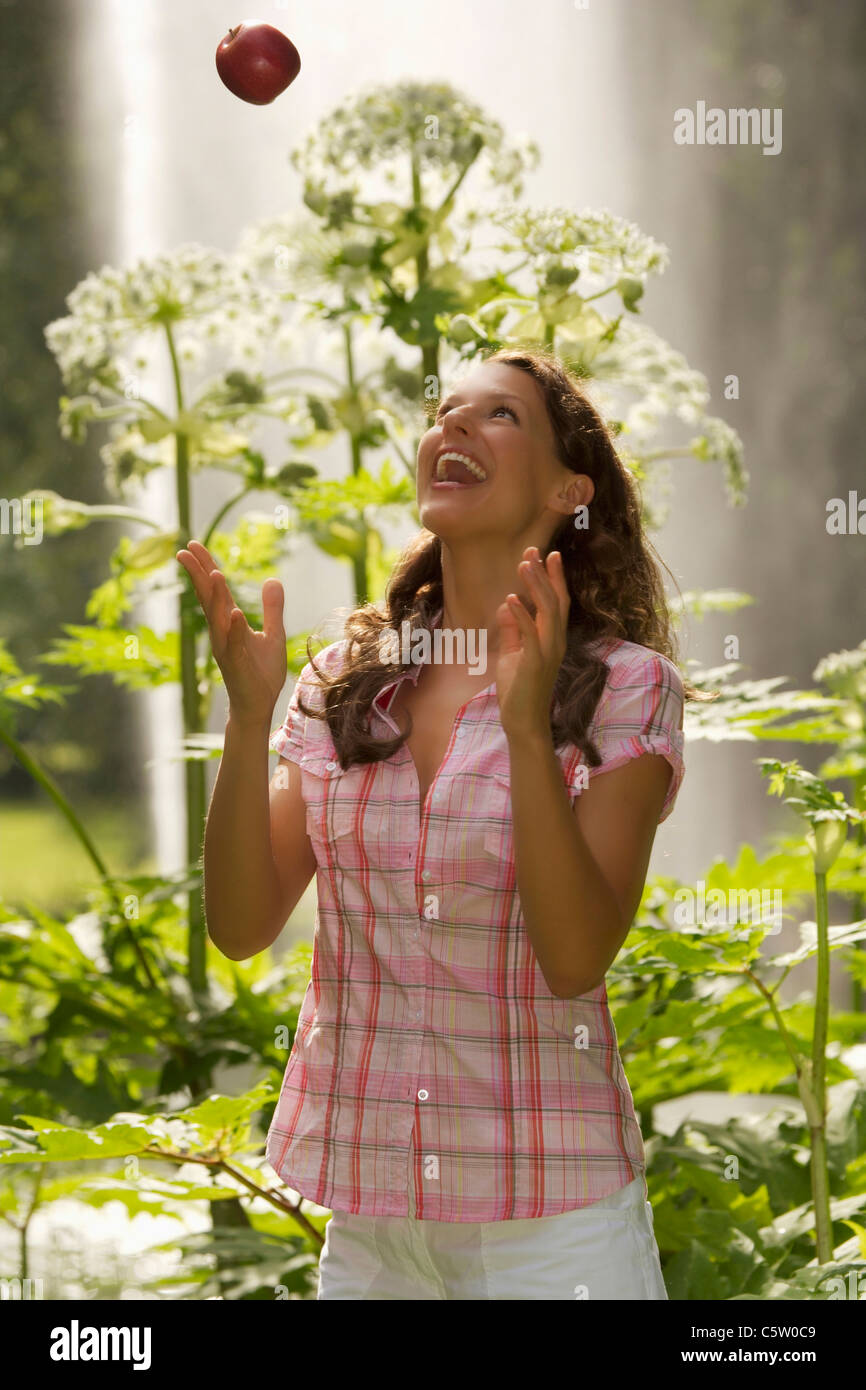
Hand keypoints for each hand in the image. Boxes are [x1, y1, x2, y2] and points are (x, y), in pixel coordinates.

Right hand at [176, 539, 286, 726]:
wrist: (258, 705)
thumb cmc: (261, 672)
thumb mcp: (273, 634)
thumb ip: (272, 608)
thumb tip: (272, 579)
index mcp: (229, 622)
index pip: (215, 590)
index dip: (206, 567)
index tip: (193, 544)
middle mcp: (222, 632)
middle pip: (209, 598)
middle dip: (199, 574)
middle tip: (185, 549)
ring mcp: (227, 648)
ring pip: (218, 618)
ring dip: (217, 596)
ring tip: (215, 573)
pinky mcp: (236, 664)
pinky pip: (234, 644)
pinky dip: (234, 629)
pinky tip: (234, 613)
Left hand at [495, 546, 568, 738]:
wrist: (523, 721)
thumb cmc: (519, 689)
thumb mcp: (513, 653)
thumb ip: (513, 629)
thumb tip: (507, 605)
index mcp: (552, 637)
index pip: (556, 601)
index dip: (552, 577)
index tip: (544, 553)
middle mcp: (555, 641)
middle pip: (555, 600)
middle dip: (545, 574)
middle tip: (533, 550)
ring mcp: (548, 651)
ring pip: (547, 611)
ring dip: (535, 587)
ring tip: (524, 565)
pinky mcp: (535, 663)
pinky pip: (530, 634)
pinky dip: (521, 615)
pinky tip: (510, 599)